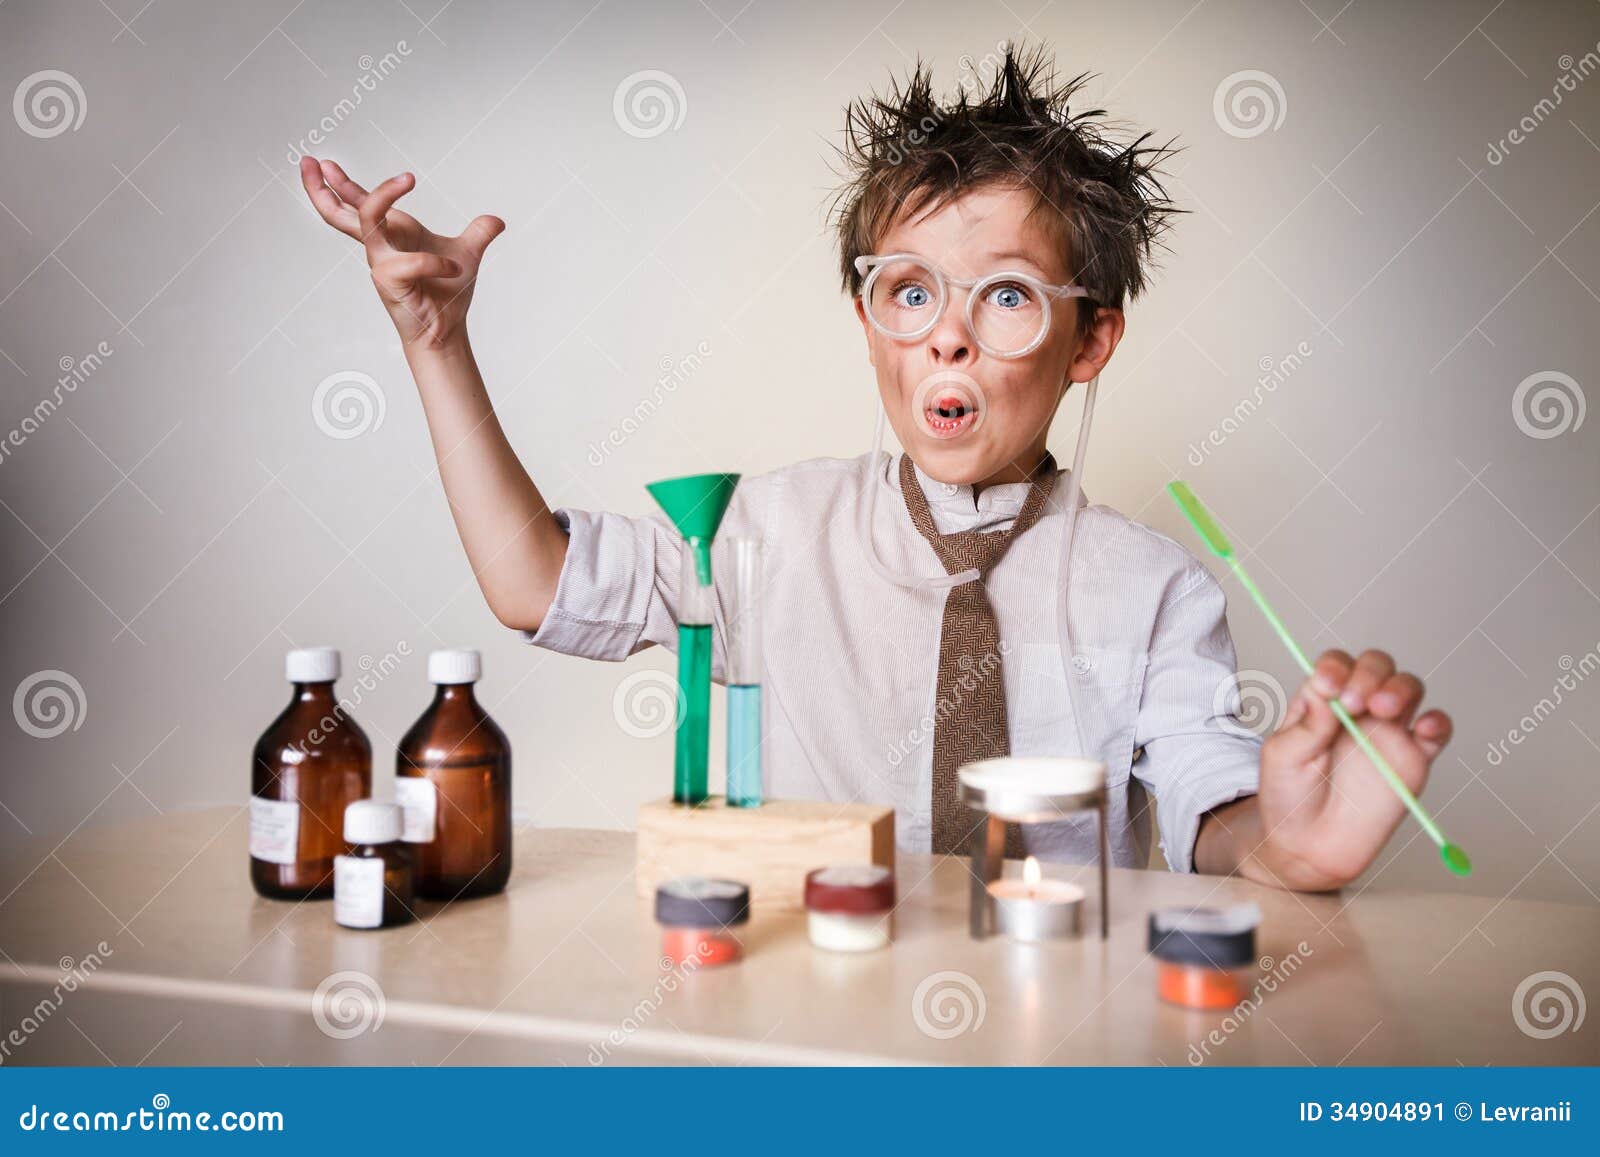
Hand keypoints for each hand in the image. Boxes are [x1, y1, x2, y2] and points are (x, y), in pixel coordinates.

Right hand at [299, 157, 503, 351]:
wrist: (448, 331)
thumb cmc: (448, 295)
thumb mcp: (467, 254)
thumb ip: (478, 234)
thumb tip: (497, 220)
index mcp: (392, 236)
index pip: (359, 205)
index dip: (343, 184)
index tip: (328, 162)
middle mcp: (379, 248)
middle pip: (338, 214)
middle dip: (321, 188)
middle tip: (308, 160)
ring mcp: (380, 264)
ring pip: (368, 220)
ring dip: (383, 196)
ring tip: (408, 177)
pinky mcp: (388, 282)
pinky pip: (410, 261)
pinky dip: (435, 261)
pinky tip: (453, 268)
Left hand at [1251, 648, 1452, 889]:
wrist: (1309, 848)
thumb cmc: (1288, 798)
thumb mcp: (1282, 757)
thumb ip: (1306, 724)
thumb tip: (1323, 687)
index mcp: (1321, 703)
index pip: (1336, 666)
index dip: (1336, 667)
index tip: (1329, 685)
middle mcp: (1357, 710)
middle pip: (1376, 668)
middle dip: (1370, 673)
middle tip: (1355, 701)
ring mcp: (1386, 732)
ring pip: (1408, 689)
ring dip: (1400, 688)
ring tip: (1383, 709)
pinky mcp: (1412, 759)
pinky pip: (1436, 730)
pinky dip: (1438, 721)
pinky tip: (1423, 728)